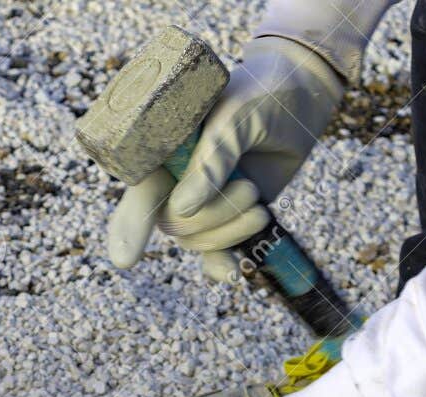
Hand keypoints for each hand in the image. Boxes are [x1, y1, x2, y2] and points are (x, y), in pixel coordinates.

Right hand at [107, 37, 344, 281]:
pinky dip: (221, 264)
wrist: (301, 99)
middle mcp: (174, 177)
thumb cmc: (262, 94)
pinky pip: (212, 253)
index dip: (128, 227)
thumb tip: (182, 209)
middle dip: (211, 218)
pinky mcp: (225, 216)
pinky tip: (233, 272)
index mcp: (162, 146)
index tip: (124, 261)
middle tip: (250, 190)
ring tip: (260, 206)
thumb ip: (212, 160)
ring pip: (196, 239)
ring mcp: (200, 200)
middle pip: (173, 222)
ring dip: (230, 231)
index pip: (138, 191)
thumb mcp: (237, 116)